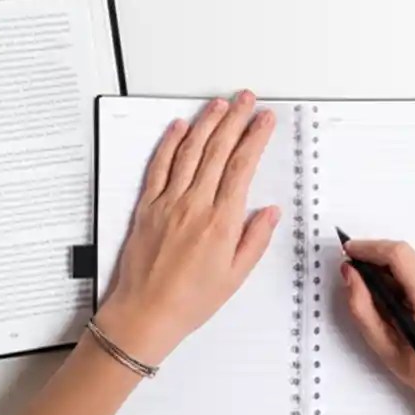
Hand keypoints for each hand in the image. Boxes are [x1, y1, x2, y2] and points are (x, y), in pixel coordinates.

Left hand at [95, 91, 278, 364]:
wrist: (144, 315)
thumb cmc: (189, 301)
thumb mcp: (236, 276)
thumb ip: (255, 239)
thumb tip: (269, 211)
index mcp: (221, 222)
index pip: (242, 166)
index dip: (255, 138)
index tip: (265, 120)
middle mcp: (194, 205)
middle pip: (218, 150)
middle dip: (235, 119)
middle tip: (246, 99)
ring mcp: (168, 203)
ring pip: (190, 151)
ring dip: (206, 123)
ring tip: (219, 104)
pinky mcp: (147, 207)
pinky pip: (159, 167)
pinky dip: (169, 143)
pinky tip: (179, 127)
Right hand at [341, 241, 414, 414]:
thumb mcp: (385, 346)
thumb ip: (362, 307)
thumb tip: (350, 273)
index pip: (399, 255)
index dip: (369, 248)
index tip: (349, 251)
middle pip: (404, 255)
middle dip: (376, 261)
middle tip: (356, 278)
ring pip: (412, 260)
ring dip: (390, 271)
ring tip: (379, 299)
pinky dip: (404, 277)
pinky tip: (398, 301)